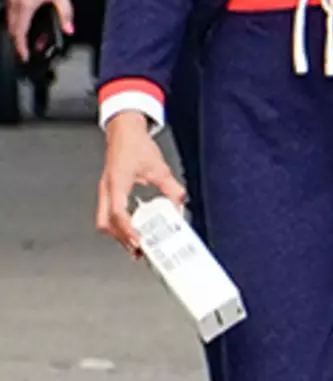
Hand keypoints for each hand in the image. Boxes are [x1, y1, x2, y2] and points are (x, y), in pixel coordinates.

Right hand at [6, 0, 73, 60]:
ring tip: (28, 34)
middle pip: (12, 28)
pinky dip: (16, 16)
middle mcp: (15, 1)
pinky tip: (26, 15)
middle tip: (27, 48)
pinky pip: (11, 7)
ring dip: (17, 28)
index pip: (20, 33)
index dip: (22, 48)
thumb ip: (65, 14)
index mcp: (25, 5)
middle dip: (18, 40)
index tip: (25, 56)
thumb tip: (69, 28)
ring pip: (10, 17)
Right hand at [96, 112, 185, 254]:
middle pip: (105, 222)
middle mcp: (107, 189)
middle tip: (138, 250)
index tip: (138, 241)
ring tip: (136, 244)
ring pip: (104, 220)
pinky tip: (133, 229)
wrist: (124, 131)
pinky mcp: (108, 192)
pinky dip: (119, 225)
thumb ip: (171, 189)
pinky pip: (108, 214)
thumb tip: (179, 206)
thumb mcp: (159, 167)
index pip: (118, 212)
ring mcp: (105, 191)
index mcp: (118, 182)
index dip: (127, 229)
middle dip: (120, 238)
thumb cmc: (135, 145)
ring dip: (118, 234)